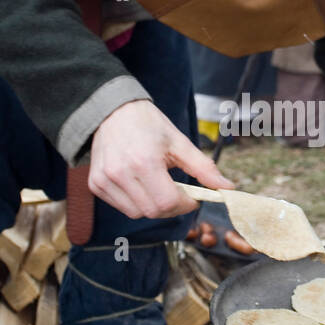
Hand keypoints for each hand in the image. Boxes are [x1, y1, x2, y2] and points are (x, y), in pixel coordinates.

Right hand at [89, 100, 233, 218]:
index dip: (185, 204)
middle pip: (154, 211)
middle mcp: (121, 174)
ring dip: (153, 206)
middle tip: (178, 192)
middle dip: (172, 207)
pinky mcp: (96, 184)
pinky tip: (139, 184)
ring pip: (137, 213)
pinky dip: (136, 202)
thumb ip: (203, 167)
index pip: (168, 202)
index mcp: (144, 162)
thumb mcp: (179, 141)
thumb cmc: (147, 124)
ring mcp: (105, 180)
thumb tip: (227, 187)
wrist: (112, 111)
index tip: (192, 197)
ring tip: (157, 185)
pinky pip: (122, 206)